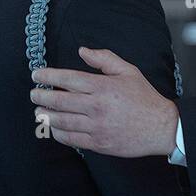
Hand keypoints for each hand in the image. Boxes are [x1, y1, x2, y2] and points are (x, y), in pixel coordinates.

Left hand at [31, 48, 178, 158]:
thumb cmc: (145, 98)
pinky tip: (54, 127)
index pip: (67, 79)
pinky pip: (71, 139)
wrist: (162, 128)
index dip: (48, 76)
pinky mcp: (99, 143)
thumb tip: (82, 51)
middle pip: (59, 101)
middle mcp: (97, 107)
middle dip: (40, 97)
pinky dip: (58, 133)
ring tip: (39, 111)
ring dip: (45, 116)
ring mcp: (97, 127)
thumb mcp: (129, 71)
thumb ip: (104, 59)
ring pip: (61, 121)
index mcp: (103, 87)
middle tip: (34, 94)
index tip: (36, 75)